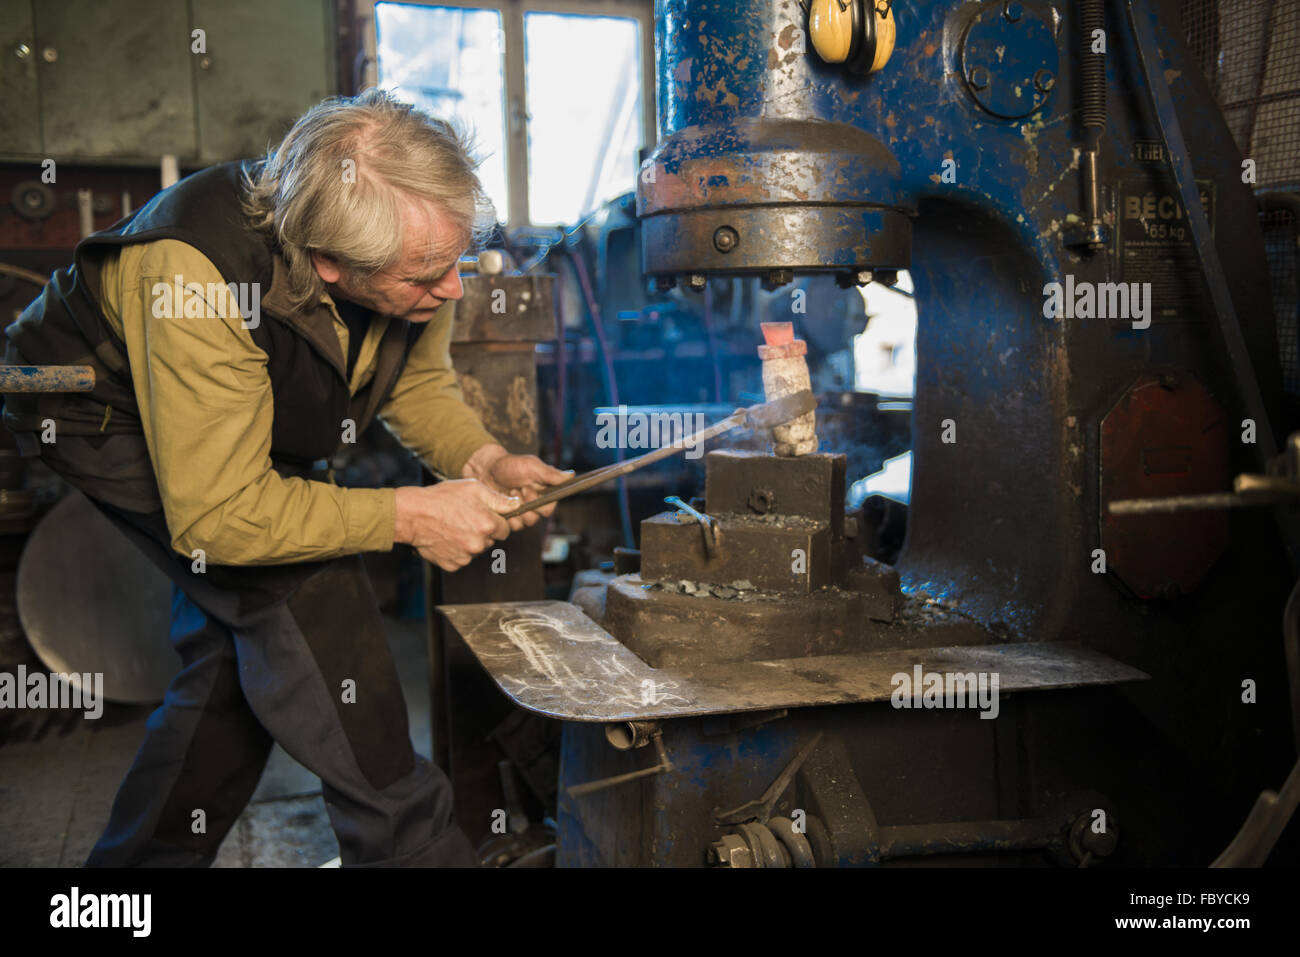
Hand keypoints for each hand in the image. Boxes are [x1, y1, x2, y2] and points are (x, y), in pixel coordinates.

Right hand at [393, 480, 517, 571]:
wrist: (413, 515)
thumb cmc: (442, 498)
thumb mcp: (473, 489)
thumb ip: (499, 499)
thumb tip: (518, 505)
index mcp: (488, 525)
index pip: (505, 529)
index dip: (495, 521)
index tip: (484, 516)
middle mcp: (479, 544)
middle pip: (491, 541)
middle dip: (483, 532)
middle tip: (465, 519)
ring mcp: (466, 556)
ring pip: (476, 550)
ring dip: (470, 541)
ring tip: (453, 527)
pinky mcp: (453, 565)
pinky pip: (461, 559)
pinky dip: (456, 551)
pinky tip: (446, 537)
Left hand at [462, 444, 572, 531]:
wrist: (487, 470)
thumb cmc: (511, 465)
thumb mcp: (531, 466)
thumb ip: (550, 473)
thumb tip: (571, 476)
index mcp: (545, 493)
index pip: (550, 506)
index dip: (539, 500)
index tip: (527, 488)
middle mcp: (537, 505)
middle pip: (539, 517)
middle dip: (526, 504)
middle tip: (516, 489)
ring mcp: (523, 513)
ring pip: (526, 522)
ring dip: (516, 508)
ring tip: (508, 493)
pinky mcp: (511, 519)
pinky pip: (512, 525)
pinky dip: (506, 514)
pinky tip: (500, 501)